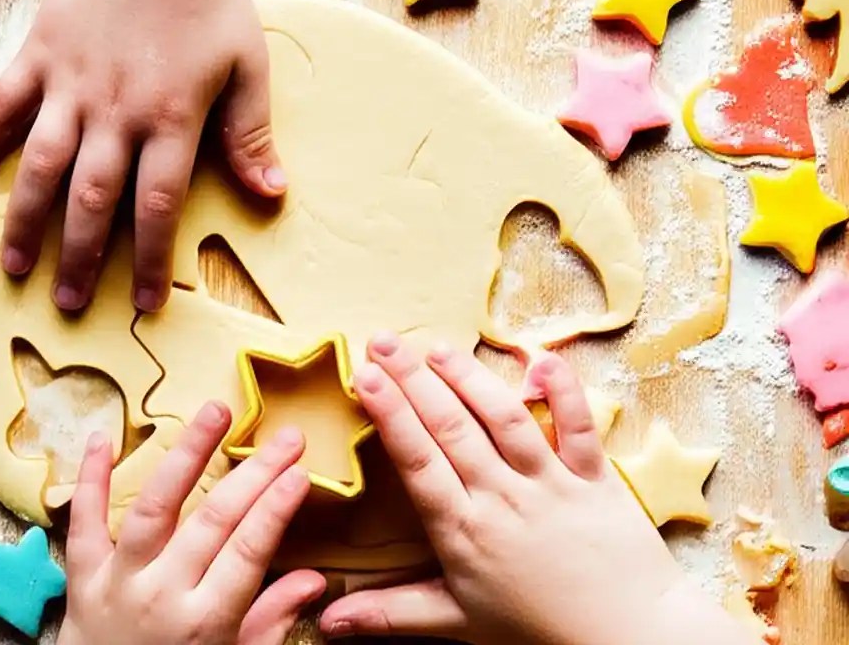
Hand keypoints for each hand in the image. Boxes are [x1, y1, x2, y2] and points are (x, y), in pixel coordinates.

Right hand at [0, 0, 285, 312]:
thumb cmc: (207, 0)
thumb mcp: (247, 64)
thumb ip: (249, 133)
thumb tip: (272, 193)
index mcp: (170, 118)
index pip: (158, 206)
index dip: (150, 260)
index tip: (144, 303)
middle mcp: (115, 111)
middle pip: (93, 199)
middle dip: (81, 257)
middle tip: (69, 304)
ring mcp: (69, 85)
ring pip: (40, 165)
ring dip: (25, 219)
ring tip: (13, 265)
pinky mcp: (37, 58)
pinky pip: (0, 108)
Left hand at [60, 402, 324, 644]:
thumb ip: (270, 621)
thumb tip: (314, 580)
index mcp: (204, 623)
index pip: (248, 552)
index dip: (275, 509)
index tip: (301, 472)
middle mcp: (161, 596)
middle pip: (212, 522)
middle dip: (254, 473)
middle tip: (285, 436)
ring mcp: (117, 582)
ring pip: (154, 508)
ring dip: (186, 454)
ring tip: (215, 412)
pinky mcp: (80, 577)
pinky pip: (82, 522)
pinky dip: (89, 479)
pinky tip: (102, 437)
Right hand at [319, 333, 757, 644]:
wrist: (627, 639)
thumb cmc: (538, 630)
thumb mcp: (457, 621)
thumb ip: (391, 613)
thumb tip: (328, 620)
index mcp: (464, 531)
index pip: (417, 460)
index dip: (390, 414)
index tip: (364, 377)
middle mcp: (504, 499)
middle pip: (451, 427)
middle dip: (412, 378)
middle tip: (383, 341)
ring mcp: (552, 484)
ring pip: (505, 418)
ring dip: (469, 376)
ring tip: (437, 347)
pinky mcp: (596, 478)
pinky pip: (578, 426)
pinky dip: (564, 390)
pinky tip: (541, 358)